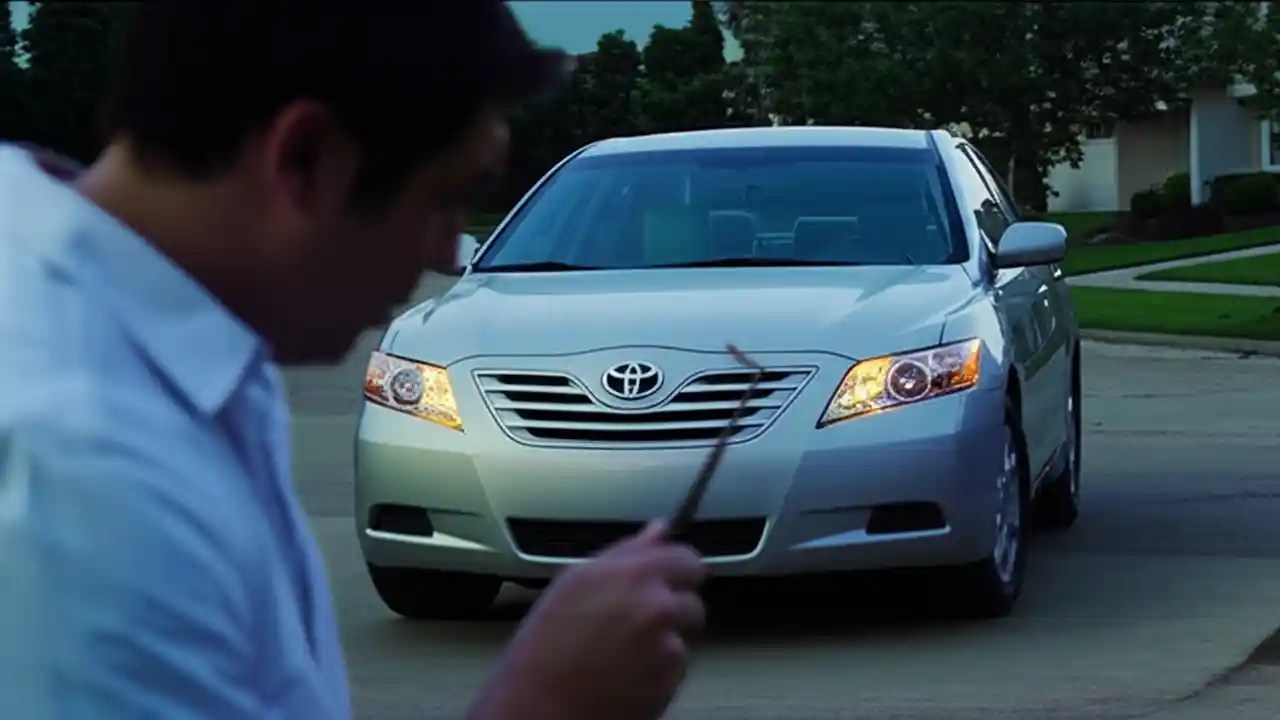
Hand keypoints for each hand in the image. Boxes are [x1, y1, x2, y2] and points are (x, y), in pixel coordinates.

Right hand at [468, 521, 706, 719]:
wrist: (541, 705)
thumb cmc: (546, 643)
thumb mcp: (576, 581)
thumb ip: (627, 552)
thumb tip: (660, 530)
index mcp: (635, 574)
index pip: (688, 559)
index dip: (677, 570)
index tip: (668, 578)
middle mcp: (658, 608)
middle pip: (692, 601)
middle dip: (672, 609)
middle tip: (636, 622)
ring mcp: (667, 648)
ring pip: (681, 637)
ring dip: (663, 642)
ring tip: (620, 652)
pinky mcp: (670, 682)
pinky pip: (675, 669)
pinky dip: (657, 671)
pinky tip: (624, 673)